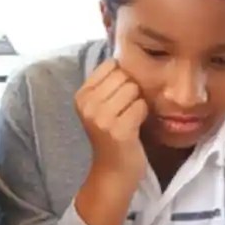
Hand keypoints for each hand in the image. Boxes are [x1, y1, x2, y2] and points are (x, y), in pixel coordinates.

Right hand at [75, 60, 148, 185]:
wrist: (114, 172)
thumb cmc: (113, 135)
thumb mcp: (102, 106)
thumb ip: (108, 82)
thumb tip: (127, 52)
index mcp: (81, 95)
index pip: (111, 65)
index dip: (123, 78)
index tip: (119, 99)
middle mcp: (88, 105)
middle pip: (125, 75)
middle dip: (132, 90)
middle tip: (126, 111)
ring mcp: (102, 118)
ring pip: (135, 89)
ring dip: (139, 103)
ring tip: (130, 119)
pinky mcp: (119, 130)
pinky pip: (142, 106)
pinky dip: (143, 115)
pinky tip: (135, 128)